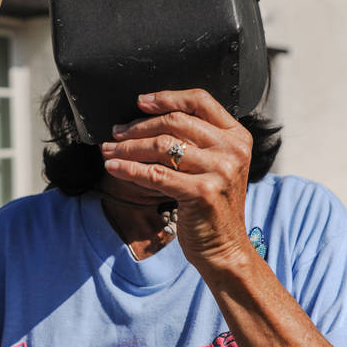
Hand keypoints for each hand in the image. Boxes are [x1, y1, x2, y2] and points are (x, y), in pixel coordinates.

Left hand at [101, 89, 253, 273]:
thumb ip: (197, 141)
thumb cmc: (213, 206)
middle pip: (175, 122)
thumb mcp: (216, 166)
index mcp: (237, 137)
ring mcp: (220, 171)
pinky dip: (129, 168)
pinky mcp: (202, 193)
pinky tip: (114, 167)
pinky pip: (155, 174)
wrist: (225, 249)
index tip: (141, 101)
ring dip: (128, 147)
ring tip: (109, 149)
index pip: (200, 101)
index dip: (167, 97)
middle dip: (139, 125)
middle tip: (117, 132)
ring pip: (162, 147)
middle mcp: (232, 150)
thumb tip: (150, 118)